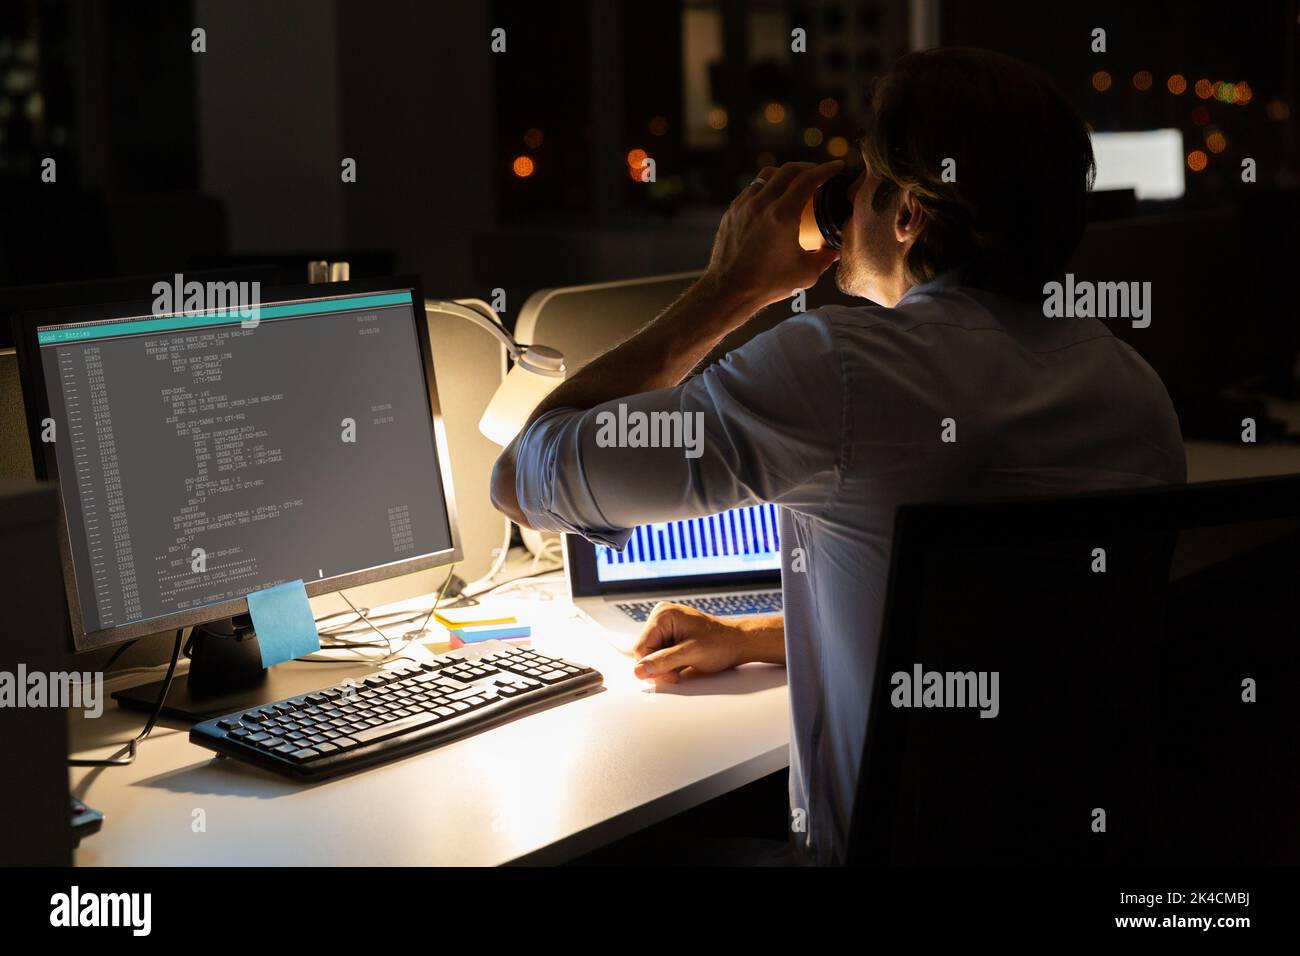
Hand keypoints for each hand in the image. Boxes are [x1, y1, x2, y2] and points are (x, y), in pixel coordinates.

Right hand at [631, 602, 748, 682]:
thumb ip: (663, 661)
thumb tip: (639, 670)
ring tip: (685, 664)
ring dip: (666, 666)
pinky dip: (670, 664)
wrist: (739, 643)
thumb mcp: (691, 654)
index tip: (671, 674)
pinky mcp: (671, 635)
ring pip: (652, 655)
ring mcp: (666, 626)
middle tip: (679, 672)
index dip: (653, 666)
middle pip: (645, 651)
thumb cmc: (721, 643)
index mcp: (663, 615)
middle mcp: (661, 617)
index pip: (641, 647)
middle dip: (660, 666)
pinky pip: (660, 654)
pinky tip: (684, 662)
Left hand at [706, 161, 843, 308]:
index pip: (808, 180)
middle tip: (818, 173)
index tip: (837, 167)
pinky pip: (751, 189)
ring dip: (784, 175)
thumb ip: (826, 257)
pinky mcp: (731, 212)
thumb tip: (836, 249)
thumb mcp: (806, 273)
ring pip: (766, 176)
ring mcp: (743, 206)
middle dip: (807, 167)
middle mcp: (761, 205)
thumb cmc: (766, 285)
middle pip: (787, 170)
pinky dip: (766, 187)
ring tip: (795, 183)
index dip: (826, 170)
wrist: (728, 291)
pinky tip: (772, 198)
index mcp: (782, 216)